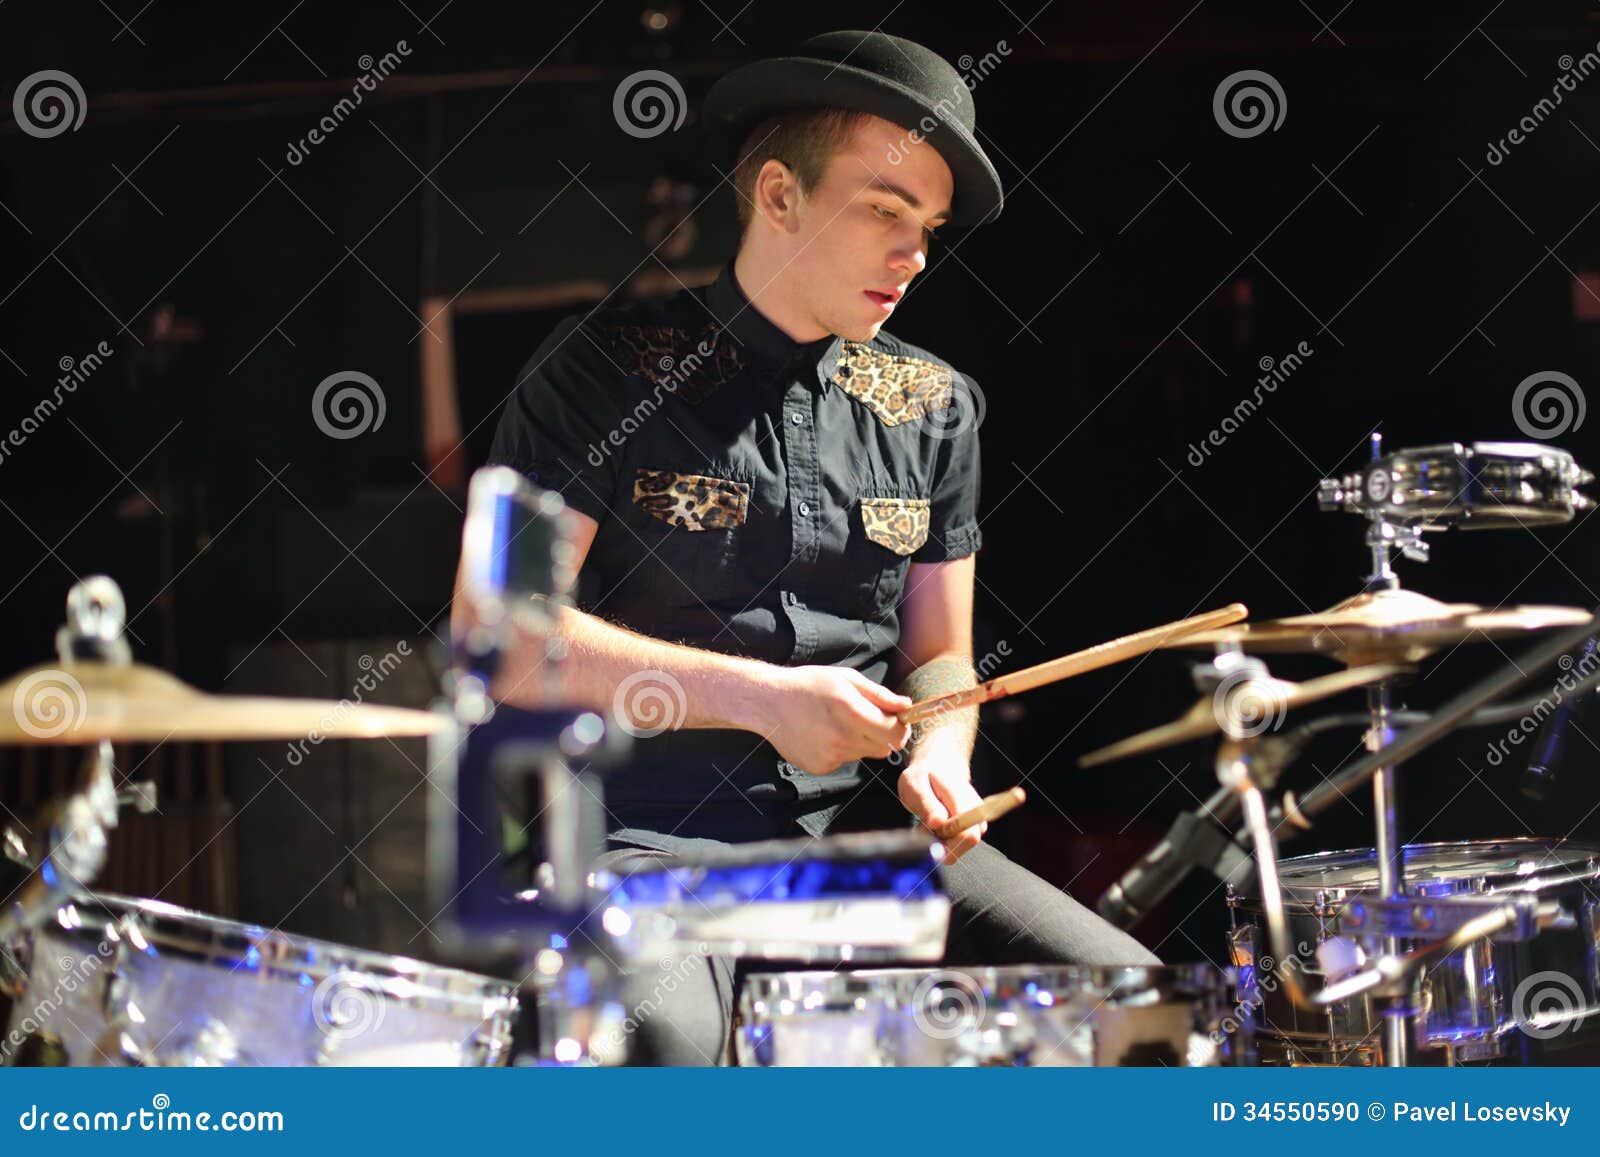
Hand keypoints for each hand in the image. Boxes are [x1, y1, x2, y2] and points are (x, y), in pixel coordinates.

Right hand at [759, 665, 912, 775]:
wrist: (769, 703)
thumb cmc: (809, 684)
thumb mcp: (846, 678)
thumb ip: (879, 695)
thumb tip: (906, 706)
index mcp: (852, 712)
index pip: (896, 733)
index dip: (902, 727)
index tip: (897, 719)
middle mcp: (843, 738)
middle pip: (884, 748)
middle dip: (883, 735)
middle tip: (868, 719)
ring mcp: (831, 756)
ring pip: (863, 753)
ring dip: (860, 740)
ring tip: (837, 722)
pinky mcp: (820, 767)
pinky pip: (843, 760)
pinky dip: (840, 749)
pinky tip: (823, 733)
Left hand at [898, 755, 986, 862]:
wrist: (939, 764)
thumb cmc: (924, 774)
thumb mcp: (915, 785)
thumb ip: (927, 805)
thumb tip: (938, 824)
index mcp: (962, 799)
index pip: (967, 834)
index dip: (948, 846)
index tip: (929, 839)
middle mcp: (976, 810)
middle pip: (967, 843)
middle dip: (943, 844)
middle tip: (924, 829)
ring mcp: (977, 818)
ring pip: (962, 845)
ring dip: (942, 841)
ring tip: (927, 824)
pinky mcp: (975, 825)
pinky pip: (959, 842)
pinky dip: (945, 839)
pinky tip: (935, 826)